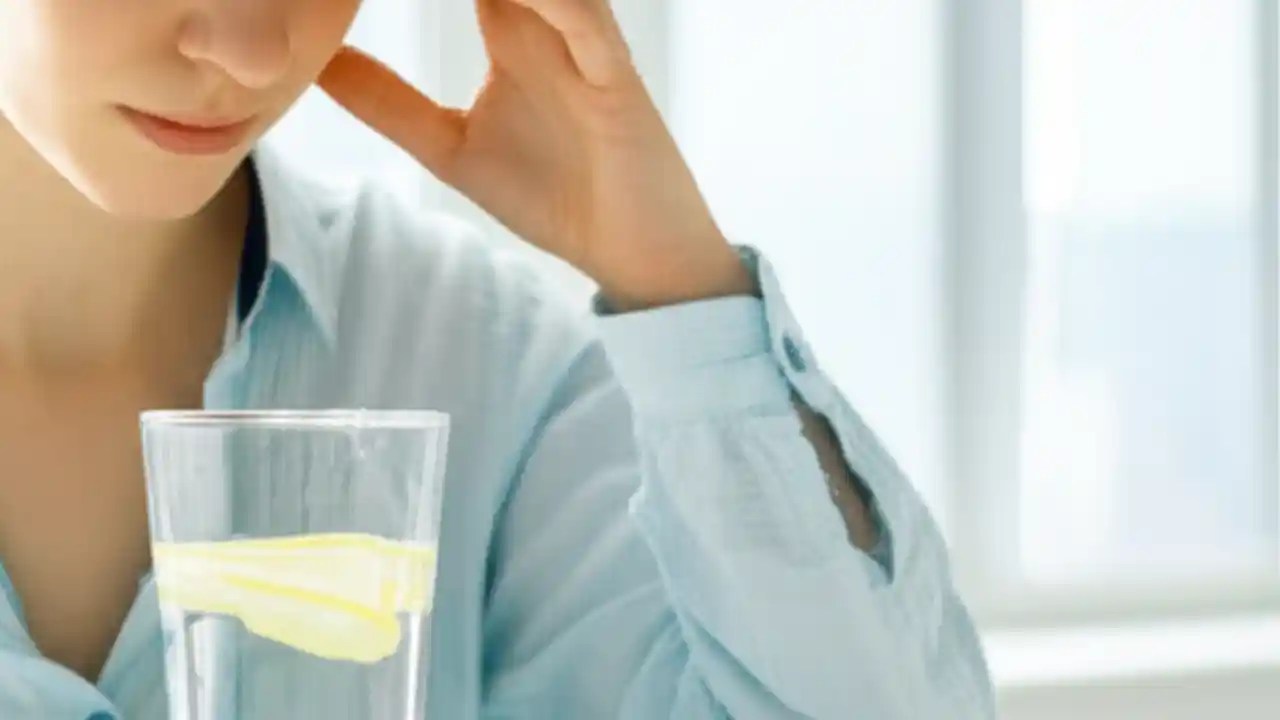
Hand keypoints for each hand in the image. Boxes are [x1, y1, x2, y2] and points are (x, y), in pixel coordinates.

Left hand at [316, 0, 756, 310]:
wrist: (633, 249)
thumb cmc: (553, 193)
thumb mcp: (449, 147)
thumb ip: (387, 103)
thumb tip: (316, 63)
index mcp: (509, 30)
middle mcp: (547, 21)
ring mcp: (584, 42)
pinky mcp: (617, 75)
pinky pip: (586, 20)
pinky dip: (553, 4)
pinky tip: (511, 1)